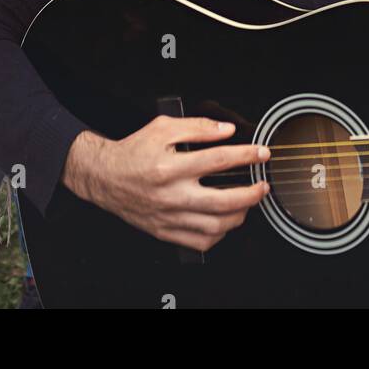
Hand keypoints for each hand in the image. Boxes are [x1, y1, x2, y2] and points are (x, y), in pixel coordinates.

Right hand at [66, 118, 269, 250]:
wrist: (105, 177)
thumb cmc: (134, 151)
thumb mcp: (163, 127)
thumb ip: (197, 126)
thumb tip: (226, 129)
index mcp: (171, 166)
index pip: (219, 160)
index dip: (246, 156)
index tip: (262, 153)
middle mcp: (171, 194)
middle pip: (222, 201)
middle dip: (251, 194)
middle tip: (263, 186)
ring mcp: (169, 217)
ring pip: (214, 226)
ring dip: (239, 216)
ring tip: (248, 203)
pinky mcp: (165, 232)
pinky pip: (199, 242)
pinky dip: (218, 235)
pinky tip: (225, 222)